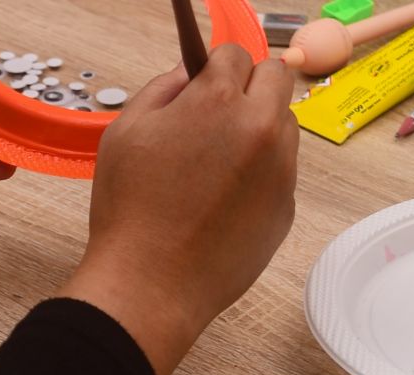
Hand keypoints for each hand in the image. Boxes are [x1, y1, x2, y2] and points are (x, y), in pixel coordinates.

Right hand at [57, 46, 298, 374]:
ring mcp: (281, 170)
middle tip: (218, 113)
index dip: (216, 65)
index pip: (236, 53)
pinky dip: (261, 174)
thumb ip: (162, 90)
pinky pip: (282, 171)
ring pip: (285, 125)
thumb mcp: (126, 132)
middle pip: (276, 78)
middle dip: (249, 86)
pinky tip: (224, 200)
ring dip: (259, 128)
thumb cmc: (131, 212)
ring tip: (217, 162)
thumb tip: (188, 75)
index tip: (206, 80)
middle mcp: (260, 129)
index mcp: (218, 101)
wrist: (151, 283)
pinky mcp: (287, 207)